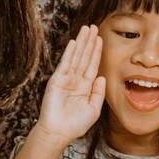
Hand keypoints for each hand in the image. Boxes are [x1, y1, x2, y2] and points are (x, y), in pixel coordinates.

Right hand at [37, 25, 105, 144]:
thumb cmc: (75, 125)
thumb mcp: (93, 109)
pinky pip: (65, 64)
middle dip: (89, 42)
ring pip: (76, 57)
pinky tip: (74, 42)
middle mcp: (75, 81)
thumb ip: (98, 92)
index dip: (96, 52)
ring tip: (86, 29)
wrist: (58, 132)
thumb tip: (101, 77)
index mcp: (84, 87)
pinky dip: (70, 53)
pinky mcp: (57, 80)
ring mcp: (65, 79)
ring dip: (81, 43)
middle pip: (84, 57)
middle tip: (93, 27)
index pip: (92, 65)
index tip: (100, 38)